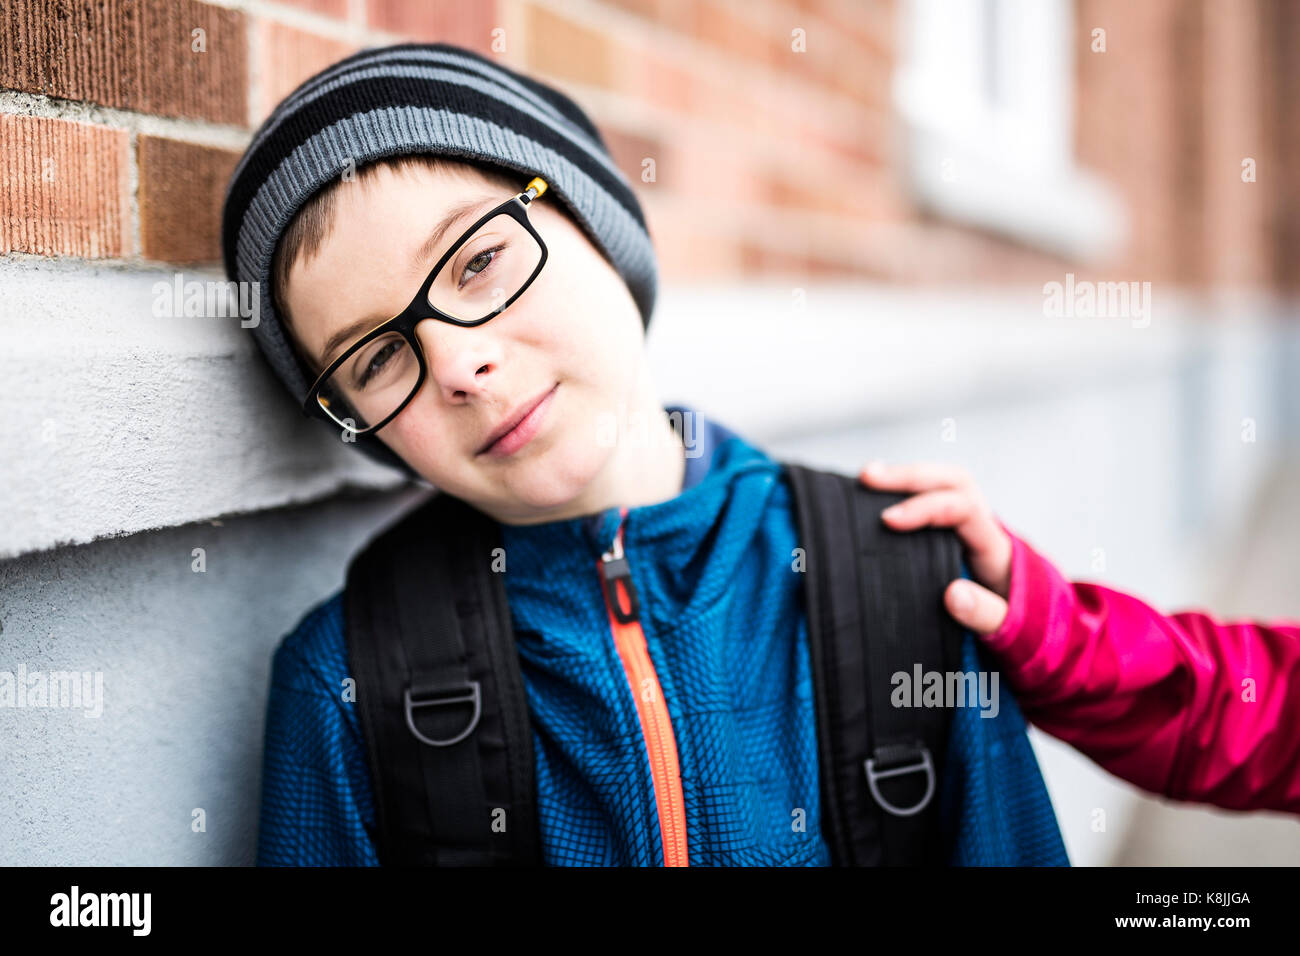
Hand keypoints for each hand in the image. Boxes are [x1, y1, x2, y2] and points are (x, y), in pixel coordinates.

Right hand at [858, 461, 1011, 635]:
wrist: (1018, 615)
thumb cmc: (1007, 617)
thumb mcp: (1005, 623)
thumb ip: (986, 613)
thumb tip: (953, 594)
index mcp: (993, 546)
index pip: (963, 509)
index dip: (926, 509)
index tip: (889, 520)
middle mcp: (981, 523)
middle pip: (953, 481)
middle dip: (910, 476)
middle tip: (869, 477)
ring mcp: (966, 522)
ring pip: (941, 482)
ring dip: (904, 476)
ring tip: (867, 476)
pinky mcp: (950, 528)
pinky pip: (932, 495)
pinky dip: (903, 489)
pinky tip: (875, 491)